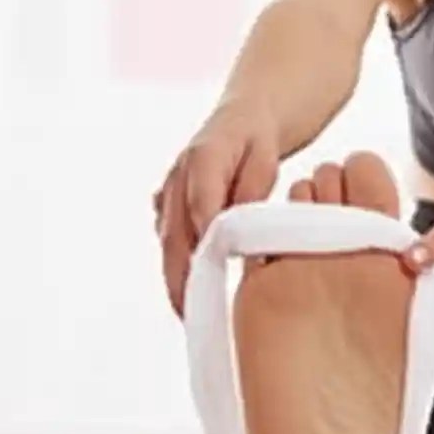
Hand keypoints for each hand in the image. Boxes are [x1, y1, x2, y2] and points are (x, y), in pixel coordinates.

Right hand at [155, 95, 279, 316]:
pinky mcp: (169, 204)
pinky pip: (169, 238)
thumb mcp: (266, 155)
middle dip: (180, 276)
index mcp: (202, 157)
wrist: (244, 117)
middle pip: (175, 232)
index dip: (205, 244)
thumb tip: (238, 223)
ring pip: (167, 241)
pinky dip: (176, 266)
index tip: (212, 279)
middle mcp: (178, 175)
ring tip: (189, 316)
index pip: (200, 207)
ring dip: (174, 277)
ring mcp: (170, 190)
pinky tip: (188, 296)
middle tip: (193, 314)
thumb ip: (251, 186)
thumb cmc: (259, 139)